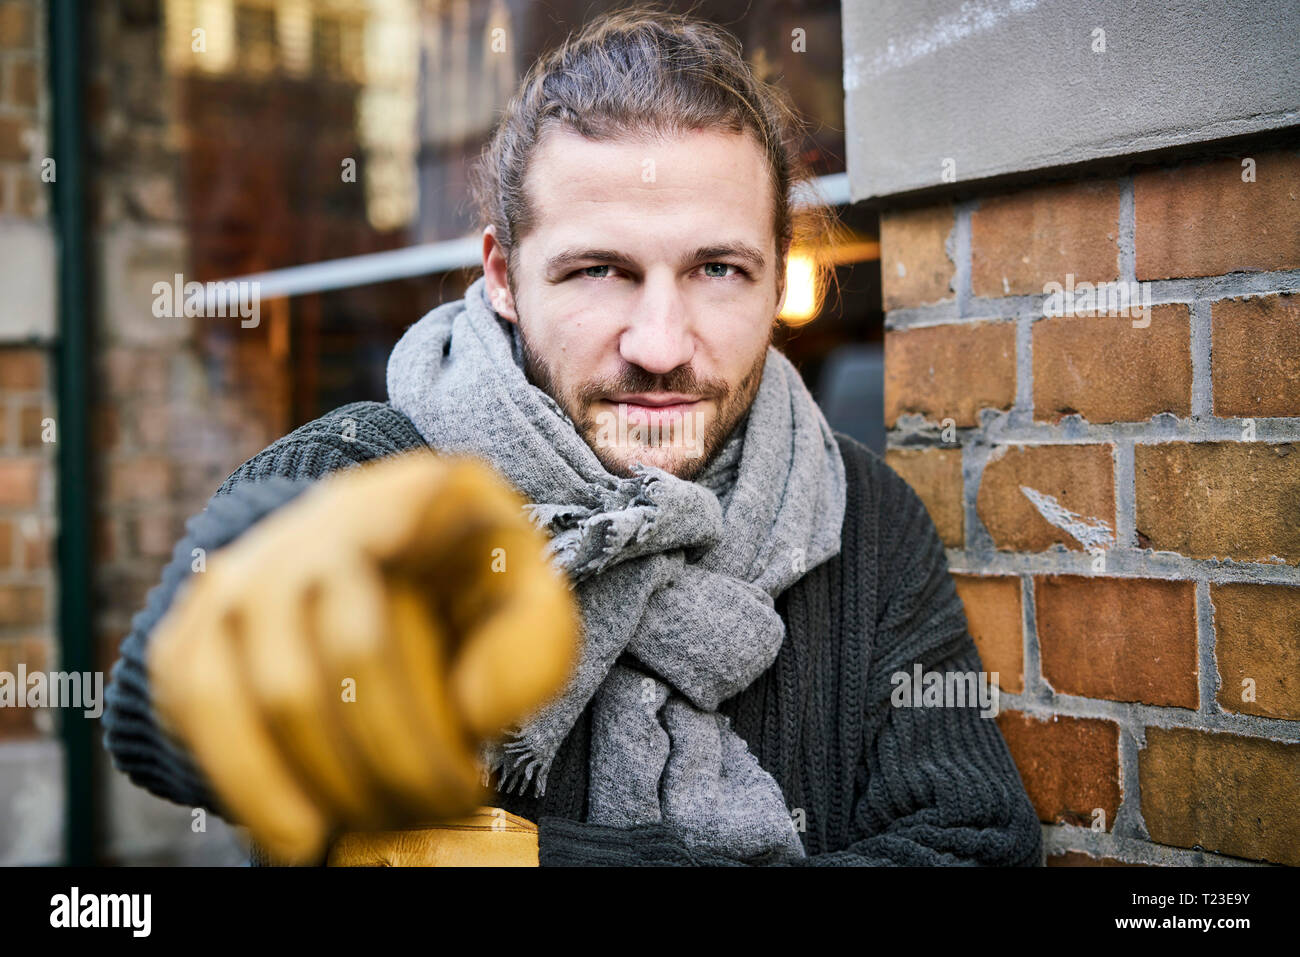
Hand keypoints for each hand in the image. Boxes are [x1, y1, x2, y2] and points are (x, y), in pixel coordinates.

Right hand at [146, 451, 580, 863]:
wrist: (393, 571)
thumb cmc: (476, 598)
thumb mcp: (533, 607)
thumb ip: (529, 648)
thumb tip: (468, 711)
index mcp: (412, 495)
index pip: (393, 606)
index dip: (410, 707)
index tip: (467, 787)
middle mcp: (315, 518)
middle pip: (332, 660)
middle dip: (392, 763)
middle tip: (441, 813)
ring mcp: (244, 568)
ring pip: (253, 691)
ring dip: (315, 784)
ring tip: (375, 829)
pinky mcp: (194, 625)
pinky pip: (195, 706)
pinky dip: (246, 783)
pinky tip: (300, 830)